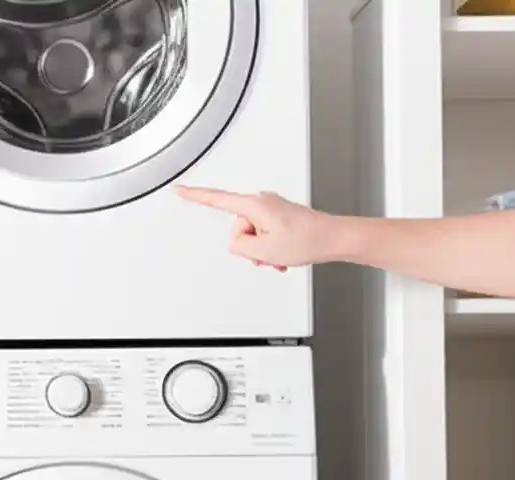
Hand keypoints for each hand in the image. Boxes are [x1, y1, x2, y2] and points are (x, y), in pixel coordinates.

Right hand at [176, 186, 334, 268]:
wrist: (334, 238)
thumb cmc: (308, 240)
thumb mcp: (264, 251)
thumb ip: (239, 246)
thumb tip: (237, 242)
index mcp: (255, 206)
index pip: (216, 199)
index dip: (195, 196)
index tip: (180, 190)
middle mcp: (262, 202)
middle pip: (239, 229)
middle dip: (252, 246)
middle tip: (272, 251)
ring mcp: (272, 208)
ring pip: (253, 235)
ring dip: (264, 250)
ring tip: (282, 254)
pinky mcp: (279, 215)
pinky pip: (265, 234)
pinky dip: (272, 247)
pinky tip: (285, 254)